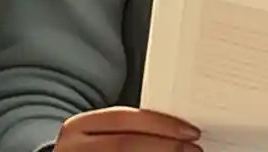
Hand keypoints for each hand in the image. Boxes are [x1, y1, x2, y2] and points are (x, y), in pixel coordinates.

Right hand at [54, 105, 202, 150]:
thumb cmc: (88, 150)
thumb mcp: (98, 133)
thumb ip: (128, 129)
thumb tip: (175, 131)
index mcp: (78, 126)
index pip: (125, 118)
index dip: (161, 125)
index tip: (190, 132)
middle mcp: (74, 147)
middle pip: (126, 144)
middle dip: (165, 146)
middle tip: (193, 149)